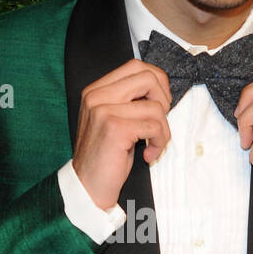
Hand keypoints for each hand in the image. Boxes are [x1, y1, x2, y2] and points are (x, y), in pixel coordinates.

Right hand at [71, 58, 171, 208]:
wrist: (88, 187)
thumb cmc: (105, 156)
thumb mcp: (113, 120)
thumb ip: (129, 101)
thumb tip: (161, 90)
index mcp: (96, 91)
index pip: (136, 66)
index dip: (157, 82)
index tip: (160, 104)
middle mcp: (96, 96)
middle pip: (148, 77)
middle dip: (164, 99)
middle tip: (159, 121)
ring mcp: (104, 110)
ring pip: (156, 105)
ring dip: (163, 129)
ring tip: (153, 145)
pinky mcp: (115, 128)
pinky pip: (154, 126)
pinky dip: (159, 142)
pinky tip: (148, 155)